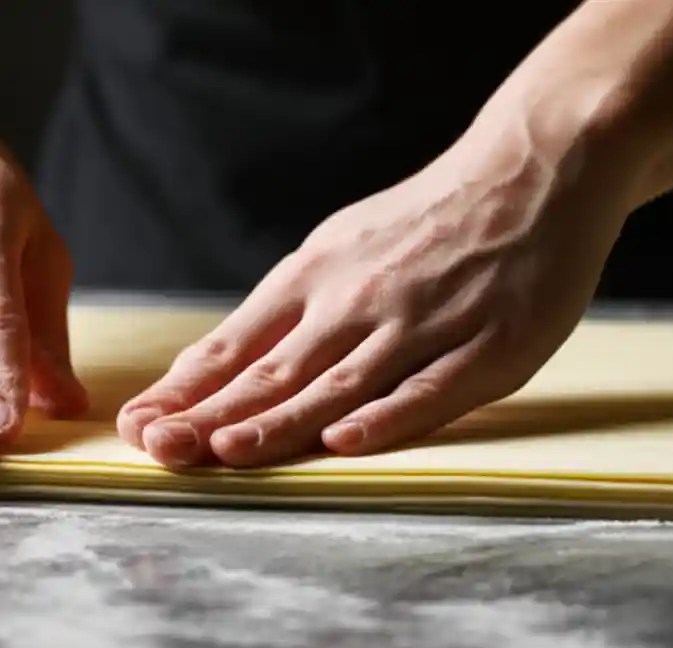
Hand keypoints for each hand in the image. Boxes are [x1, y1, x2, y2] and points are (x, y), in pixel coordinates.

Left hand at [117, 124, 635, 467]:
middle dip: (212, 416)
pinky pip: (429, 390)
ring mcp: (422, 325)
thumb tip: (219, 364)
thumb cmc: (425, 221)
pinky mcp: (488, 348)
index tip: (141, 424)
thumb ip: (288, 310)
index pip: (236, 344)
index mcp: (316, 276)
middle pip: (275, 372)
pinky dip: (386, 417)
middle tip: (160, 449)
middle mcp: (358, 301)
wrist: (532, 171)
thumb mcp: (339, 248)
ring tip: (227, 451)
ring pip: (340, 385)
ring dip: (281, 422)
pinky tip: (345, 442)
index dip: (186, 390)